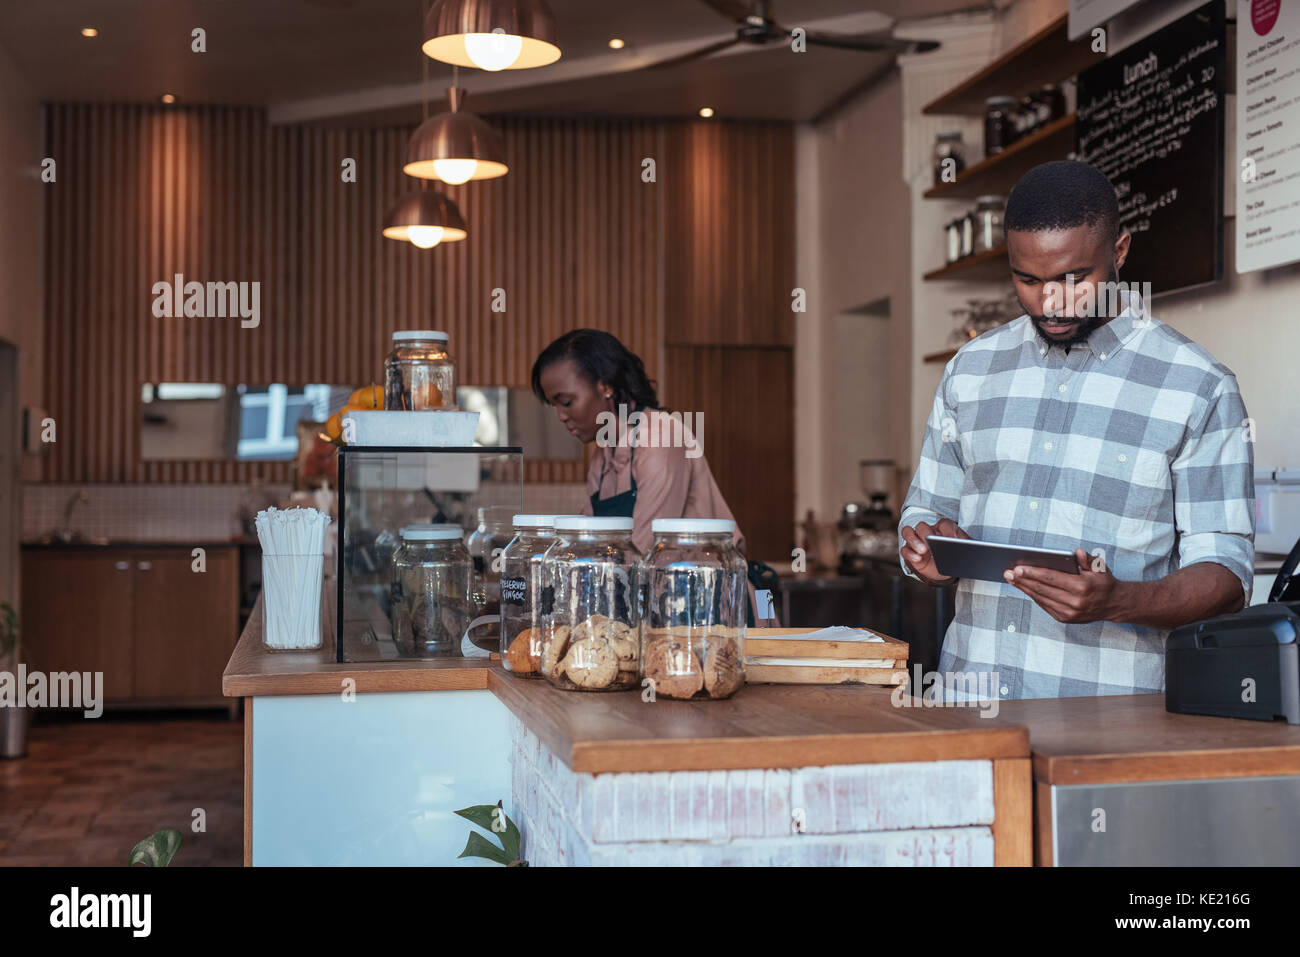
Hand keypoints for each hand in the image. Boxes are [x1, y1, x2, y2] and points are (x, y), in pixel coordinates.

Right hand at [900, 518, 968, 584]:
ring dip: (913, 540)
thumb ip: (967, 547)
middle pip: (921, 526)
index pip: (944, 524)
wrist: (947, 570)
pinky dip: (910, 554)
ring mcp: (917, 541)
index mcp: (943, 529)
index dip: (947, 530)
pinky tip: (918, 559)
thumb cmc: (956, 556)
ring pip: (908, 532)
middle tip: (929, 541)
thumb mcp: (966, 551)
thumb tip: (966, 546)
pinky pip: (905, 550)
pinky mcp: (911, 552)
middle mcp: (928, 532)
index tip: (952, 539)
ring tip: (922, 550)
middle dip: (925, 532)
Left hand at [1004, 548, 1121, 623]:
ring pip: (1041, 598)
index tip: (1017, 568)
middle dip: (1023, 580)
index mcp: (1082, 587)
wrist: (1114, 605)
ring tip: (1011, 579)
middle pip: (1042, 589)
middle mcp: (1075, 602)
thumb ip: (1086, 559)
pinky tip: (1024, 588)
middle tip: (1008, 573)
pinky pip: (1045, 605)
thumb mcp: (1099, 567)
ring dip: (1024, 589)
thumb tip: (1076, 552)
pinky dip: (1033, 596)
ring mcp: (1069, 613)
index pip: (1051, 578)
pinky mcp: (1065, 618)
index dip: (1032, 573)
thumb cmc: (1104, 582)